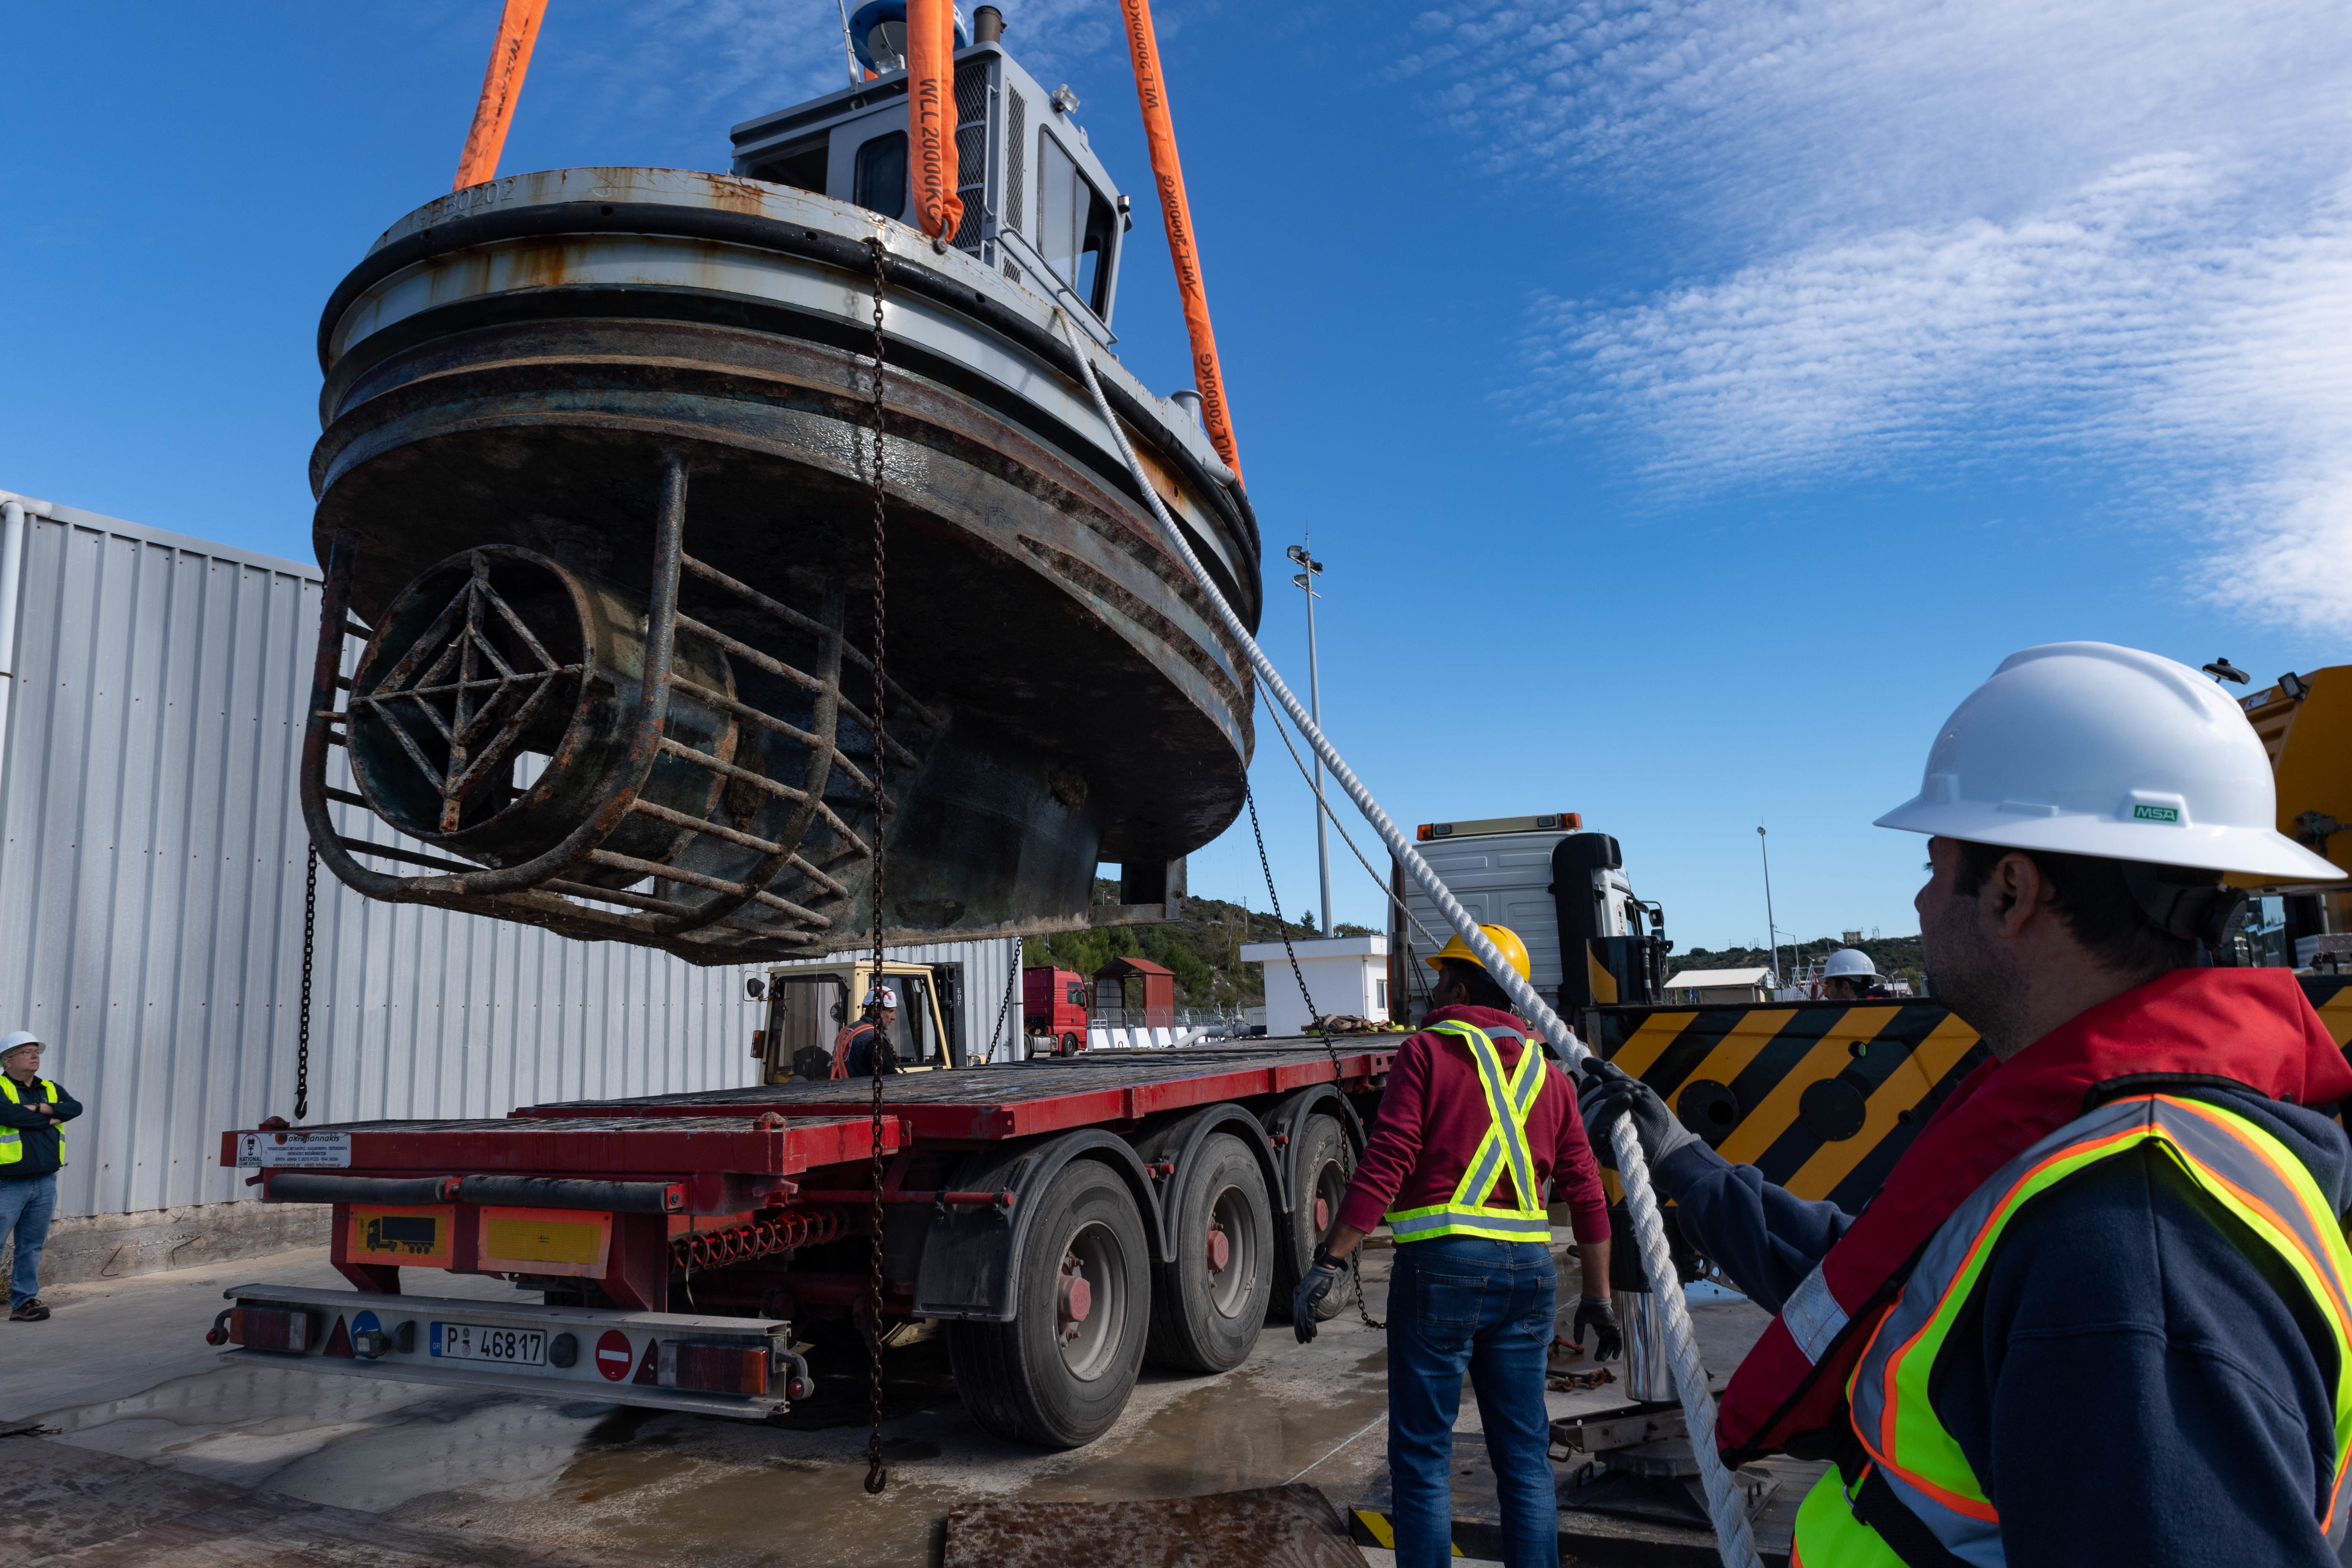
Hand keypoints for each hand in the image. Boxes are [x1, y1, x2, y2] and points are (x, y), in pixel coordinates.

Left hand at [1291, 1252, 1342, 1343]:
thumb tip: (1309, 1309)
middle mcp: (1298, 1297)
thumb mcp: (1310, 1291)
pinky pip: (1309, 1314)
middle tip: (1303, 1341)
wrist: (1323, 1270)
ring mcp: (1304, 1297)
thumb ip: (1308, 1300)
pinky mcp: (1311, 1297)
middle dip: (1300, 1331)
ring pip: (1302, 1318)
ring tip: (1309, 1339)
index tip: (1300, 1335)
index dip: (1297, 1326)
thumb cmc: (1319, 1280)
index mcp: (1297, 1296)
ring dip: (1306, 1330)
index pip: (1295, 1314)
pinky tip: (1312, 1331)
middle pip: (1297, 1318)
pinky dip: (1310, 1324)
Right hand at [1571, 1294, 1621, 1361]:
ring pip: (1613, 1343)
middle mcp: (1606, 1329)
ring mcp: (1611, 1328)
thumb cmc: (1586, 1308)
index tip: (1596, 1357)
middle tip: (1599, 1359)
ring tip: (1606, 1359)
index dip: (1599, 1350)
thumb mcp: (1579, 1322)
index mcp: (1599, 1327)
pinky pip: (1618, 1339)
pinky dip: (1618, 1348)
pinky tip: (1614, 1355)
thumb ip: (1578, 1332)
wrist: (1593, 1300)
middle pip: (1607, 1344)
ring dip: (1610, 1351)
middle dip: (1604, 1352)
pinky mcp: (1615, 1327)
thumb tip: (1577, 1342)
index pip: (1602, 1341)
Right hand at [1579, 1061, 1699, 1170]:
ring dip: (1610, 1097)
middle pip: (1585, 1101)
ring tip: (1632, 1095)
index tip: (1598, 1077)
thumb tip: (1585, 1061)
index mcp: (1604, 1110)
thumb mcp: (1634, 1089)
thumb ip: (1610, 1075)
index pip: (1586, 1095)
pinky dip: (1608, 1110)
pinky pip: (1594, 1127)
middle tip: (1629, 1088)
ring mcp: (1599, 1137)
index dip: (1588, 1084)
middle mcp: (1598, 1124)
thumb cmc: (1657, 1118)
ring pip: (1588, 1112)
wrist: (1672, 1144)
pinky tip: (1626, 1101)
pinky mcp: (1601, 1150)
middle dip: (1606, 1088)